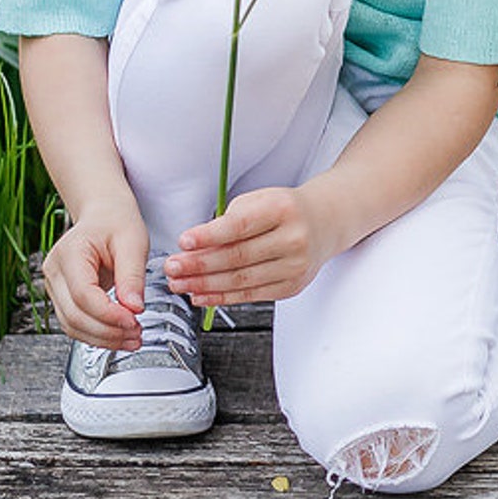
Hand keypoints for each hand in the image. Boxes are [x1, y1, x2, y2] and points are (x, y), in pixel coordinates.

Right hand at [43, 208, 149, 348]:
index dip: (108, 314)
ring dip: (103, 338)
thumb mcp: (132, 242)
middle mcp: (55, 271)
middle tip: (137, 334)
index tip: (134, 320)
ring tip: (132, 338)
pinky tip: (119, 335)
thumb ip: (132, 276)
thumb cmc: (115, 222)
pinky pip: (76, 324)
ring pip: (72, 326)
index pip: (83, 295)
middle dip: (108, 332)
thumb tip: (134, 308)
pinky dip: (97, 335)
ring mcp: (55, 286)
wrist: (103, 215)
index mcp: (69, 252)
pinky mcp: (62, 298)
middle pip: (75, 315)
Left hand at [164, 185, 339, 307]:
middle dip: (199, 265)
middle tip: (172, 267)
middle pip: (238, 257)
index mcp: (282, 209)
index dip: (209, 236)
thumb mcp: (259, 201)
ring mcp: (295, 265)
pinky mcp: (292, 286)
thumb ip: (229, 221)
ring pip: (241, 280)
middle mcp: (293, 238)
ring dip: (205, 285)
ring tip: (180, 283)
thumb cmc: (285, 209)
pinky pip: (251, 295)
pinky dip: (222, 297)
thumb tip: (195, 248)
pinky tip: (202, 295)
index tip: (183, 241)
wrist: (325, 222)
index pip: (240, 225)